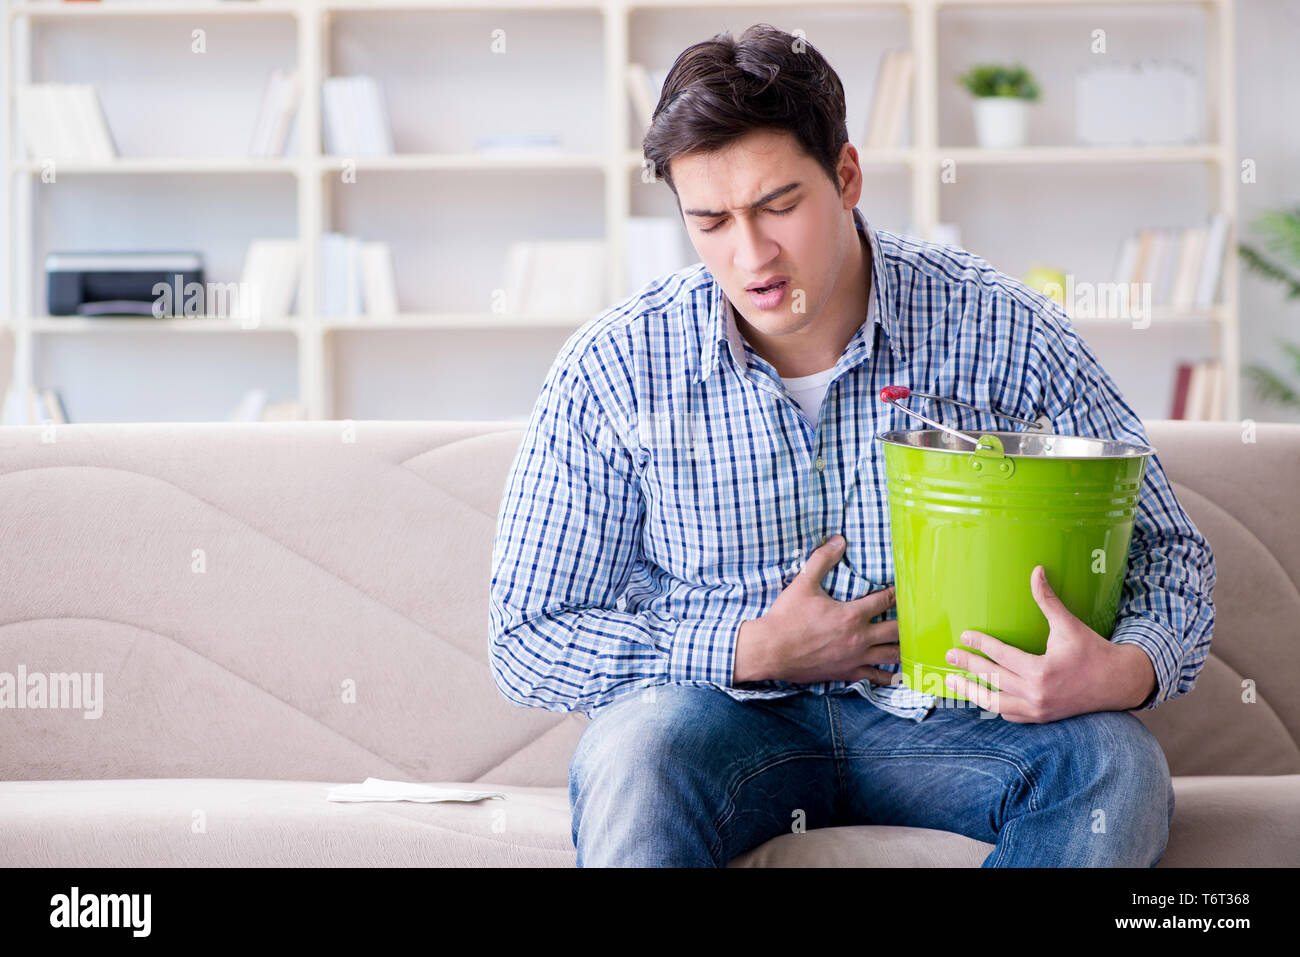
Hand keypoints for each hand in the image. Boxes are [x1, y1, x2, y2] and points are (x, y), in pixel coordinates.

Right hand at [735, 535, 900, 685]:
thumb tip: (838, 540)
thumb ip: (822, 560)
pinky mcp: (846, 673)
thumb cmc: (786, 617)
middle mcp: (859, 638)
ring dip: (904, 648)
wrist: (770, 650)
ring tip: (914, 643)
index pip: (885, 601)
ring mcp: (854, 658)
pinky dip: (888, 677)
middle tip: (918, 617)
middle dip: (909, 622)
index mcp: (851, 615)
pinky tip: (897, 675)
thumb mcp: (803, 584)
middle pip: (896, 630)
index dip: (898, 593)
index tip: (907, 589)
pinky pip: (874, 678)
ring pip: (891, 656)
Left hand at [943, 565, 1156, 722]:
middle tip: (949, 656)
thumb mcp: (1068, 625)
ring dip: (972, 691)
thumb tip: (1036, 570)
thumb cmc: (1092, 651)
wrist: (1118, 683)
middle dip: (967, 666)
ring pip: (995, 704)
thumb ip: (1048, 600)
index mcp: (1041, 671)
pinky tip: (981, 695)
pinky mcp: (1041, 718)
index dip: (980, 644)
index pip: (1001, 656)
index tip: (963, 635)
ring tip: (952, 681)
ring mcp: (1038, 710)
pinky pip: (1010, 714)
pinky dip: (994, 705)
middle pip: (992, 678)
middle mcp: (1036, 694)